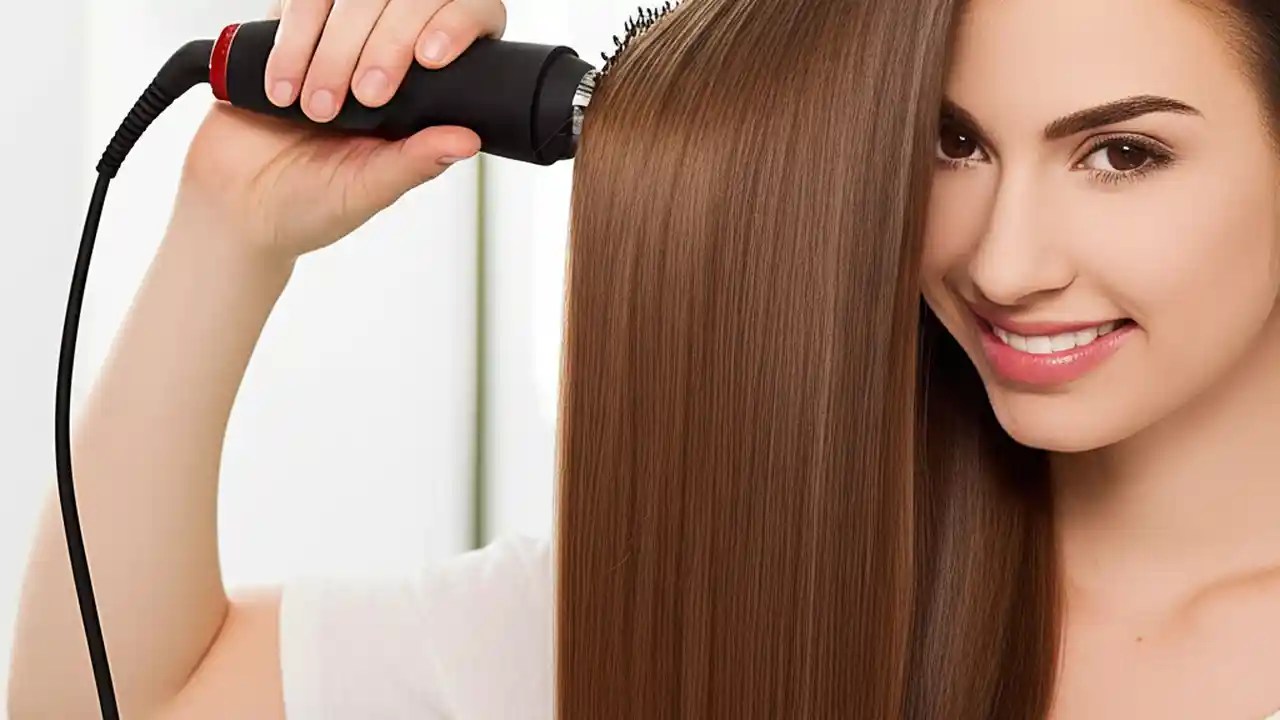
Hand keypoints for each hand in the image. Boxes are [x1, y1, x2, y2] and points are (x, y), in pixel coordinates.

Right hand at [174, 0, 507, 259]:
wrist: (231, 211)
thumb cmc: (307, 208)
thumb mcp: (367, 191)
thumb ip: (414, 162)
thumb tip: (468, 141)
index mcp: (404, 102)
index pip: (432, 45)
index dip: (435, 36)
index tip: (426, 59)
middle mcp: (367, 67)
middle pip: (388, 15)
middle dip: (372, 51)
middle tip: (347, 106)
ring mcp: (323, 51)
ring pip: (339, 9)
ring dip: (326, 54)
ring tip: (309, 113)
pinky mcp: (278, 45)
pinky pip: (291, 16)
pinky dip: (288, 45)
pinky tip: (282, 91)